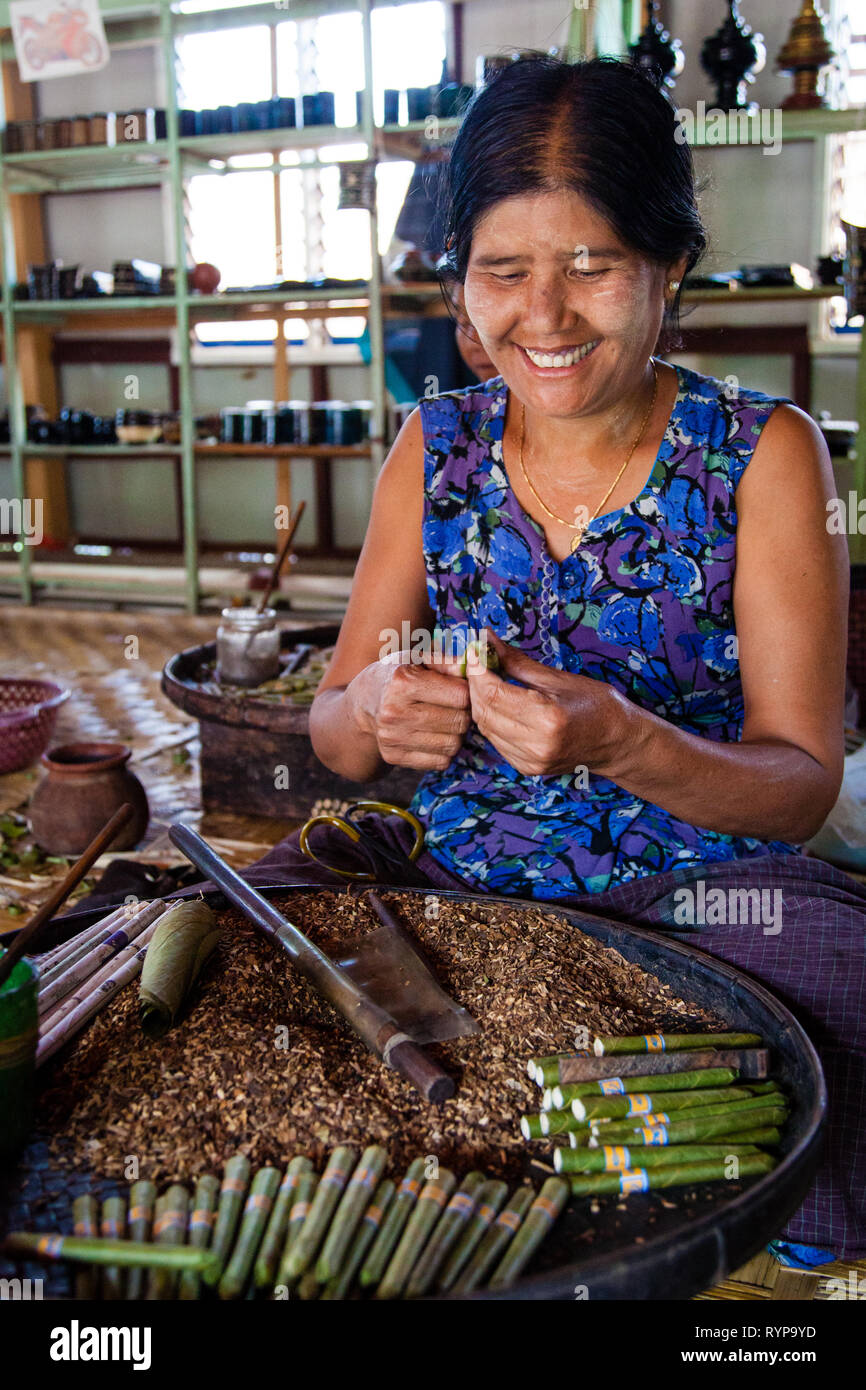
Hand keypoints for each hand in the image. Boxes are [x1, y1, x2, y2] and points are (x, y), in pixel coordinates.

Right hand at [348, 652, 470, 771]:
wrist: (364, 702)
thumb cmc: (398, 675)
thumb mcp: (418, 658)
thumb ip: (449, 663)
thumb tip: (477, 670)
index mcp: (403, 682)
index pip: (460, 696)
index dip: (468, 692)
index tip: (462, 689)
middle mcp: (394, 711)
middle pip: (459, 722)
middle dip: (465, 714)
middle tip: (457, 707)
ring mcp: (392, 737)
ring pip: (453, 745)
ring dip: (457, 734)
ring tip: (446, 720)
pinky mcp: (393, 756)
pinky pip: (441, 761)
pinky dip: (445, 750)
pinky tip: (435, 736)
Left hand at [465, 630, 630, 777]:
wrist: (618, 743)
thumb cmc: (598, 706)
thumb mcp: (559, 678)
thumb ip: (517, 662)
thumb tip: (488, 640)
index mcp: (547, 718)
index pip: (493, 692)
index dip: (477, 670)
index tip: (475, 650)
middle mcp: (536, 744)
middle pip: (484, 710)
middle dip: (475, 684)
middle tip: (478, 662)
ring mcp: (530, 761)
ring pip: (485, 727)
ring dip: (481, 702)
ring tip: (488, 680)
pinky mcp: (527, 768)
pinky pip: (495, 740)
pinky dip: (491, 720)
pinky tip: (500, 704)